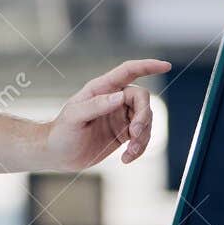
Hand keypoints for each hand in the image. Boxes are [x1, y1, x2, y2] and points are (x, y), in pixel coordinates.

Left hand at [43, 59, 169, 170]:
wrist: (58, 155)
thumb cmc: (61, 133)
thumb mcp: (75, 118)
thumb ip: (97, 105)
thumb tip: (120, 96)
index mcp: (101, 88)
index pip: (128, 71)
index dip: (148, 66)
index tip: (166, 65)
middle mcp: (113, 99)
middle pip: (142, 100)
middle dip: (143, 117)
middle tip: (134, 135)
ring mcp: (120, 116)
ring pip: (145, 120)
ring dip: (143, 137)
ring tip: (130, 153)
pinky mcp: (123, 133)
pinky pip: (141, 137)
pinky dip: (139, 149)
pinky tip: (127, 159)